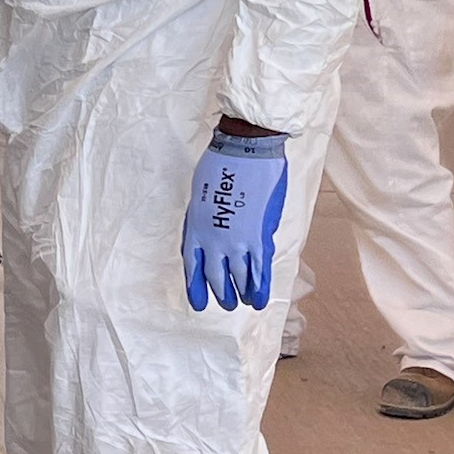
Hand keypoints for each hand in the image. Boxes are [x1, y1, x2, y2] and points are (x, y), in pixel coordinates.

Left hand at [181, 127, 288, 312]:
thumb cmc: (220, 165)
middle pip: (216, 277)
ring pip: (239, 278)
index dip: (196, 287)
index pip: (193, 266)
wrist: (244, 150)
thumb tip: (215, 236)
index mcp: (195, 228)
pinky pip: (259, 270)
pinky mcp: (259, 237)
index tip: (199, 303)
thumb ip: (205, 219)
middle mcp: (214, 240)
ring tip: (243, 303)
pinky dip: (260, 286)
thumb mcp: (200, 195)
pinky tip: (260, 299)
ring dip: (241, 293)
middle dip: (222, 293)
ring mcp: (237, 241)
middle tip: (227, 303)